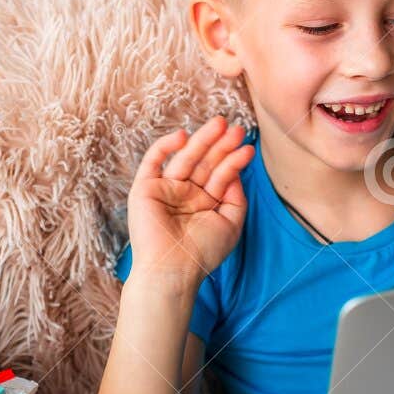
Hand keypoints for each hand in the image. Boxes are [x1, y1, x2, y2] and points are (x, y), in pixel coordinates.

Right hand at [126, 115, 255, 289]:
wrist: (173, 270)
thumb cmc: (203, 253)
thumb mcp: (231, 223)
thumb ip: (236, 197)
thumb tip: (235, 172)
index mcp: (204, 203)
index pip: (220, 175)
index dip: (234, 161)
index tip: (248, 149)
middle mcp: (185, 195)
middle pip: (205, 163)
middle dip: (221, 145)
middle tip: (237, 128)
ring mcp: (165, 190)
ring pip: (185, 158)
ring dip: (202, 140)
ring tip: (221, 123)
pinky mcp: (145, 188)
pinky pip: (153, 161)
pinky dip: (165, 146)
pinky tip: (183, 136)